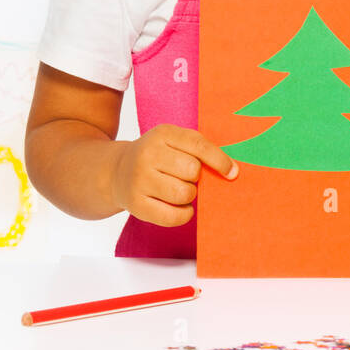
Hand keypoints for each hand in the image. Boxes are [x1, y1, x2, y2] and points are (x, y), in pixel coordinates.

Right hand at [111, 124, 237, 227]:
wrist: (117, 171)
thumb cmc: (157, 156)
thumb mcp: (174, 141)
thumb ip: (200, 149)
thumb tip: (231, 171)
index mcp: (162, 134)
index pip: (198, 146)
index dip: (219, 161)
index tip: (232, 172)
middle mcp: (147, 154)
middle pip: (193, 171)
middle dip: (196, 178)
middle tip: (185, 177)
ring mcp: (139, 180)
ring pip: (184, 194)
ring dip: (189, 195)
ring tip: (179, 190)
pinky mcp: (136, 205)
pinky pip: (173, 216)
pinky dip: (183, 214)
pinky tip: (178, 206)